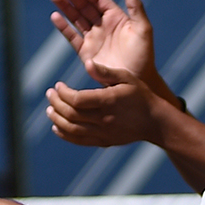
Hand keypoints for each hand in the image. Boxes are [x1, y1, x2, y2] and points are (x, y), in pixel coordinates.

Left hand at [46, 65, 169, 148]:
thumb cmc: (140, 95)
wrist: (155, 121)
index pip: (77, 99)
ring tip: (50, 110)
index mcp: (108, 101)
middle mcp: (104, 119)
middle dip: (56, 103)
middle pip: (71, 114)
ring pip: (72, 129)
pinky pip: (79, 140)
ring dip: (57, 119)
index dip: (63, 93)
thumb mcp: (126, 78)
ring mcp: (104, 133)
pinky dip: (65, 135)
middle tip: (50, 94)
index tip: (58, 85)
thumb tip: (86, 62)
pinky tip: (56, 127)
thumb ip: (105, 71)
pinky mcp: (104, 141)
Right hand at [50, 0, 157, 86]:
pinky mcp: (86, 53)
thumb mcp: (143, 29)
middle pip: (84, 6)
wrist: (137, 82)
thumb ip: (136, 7)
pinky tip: (55, 16)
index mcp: (116, 18)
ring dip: (65, 7)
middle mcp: (103, 26)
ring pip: (76, 18)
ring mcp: (93, 39)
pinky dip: (63, 27)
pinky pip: (72, 37)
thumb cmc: (143, 56)